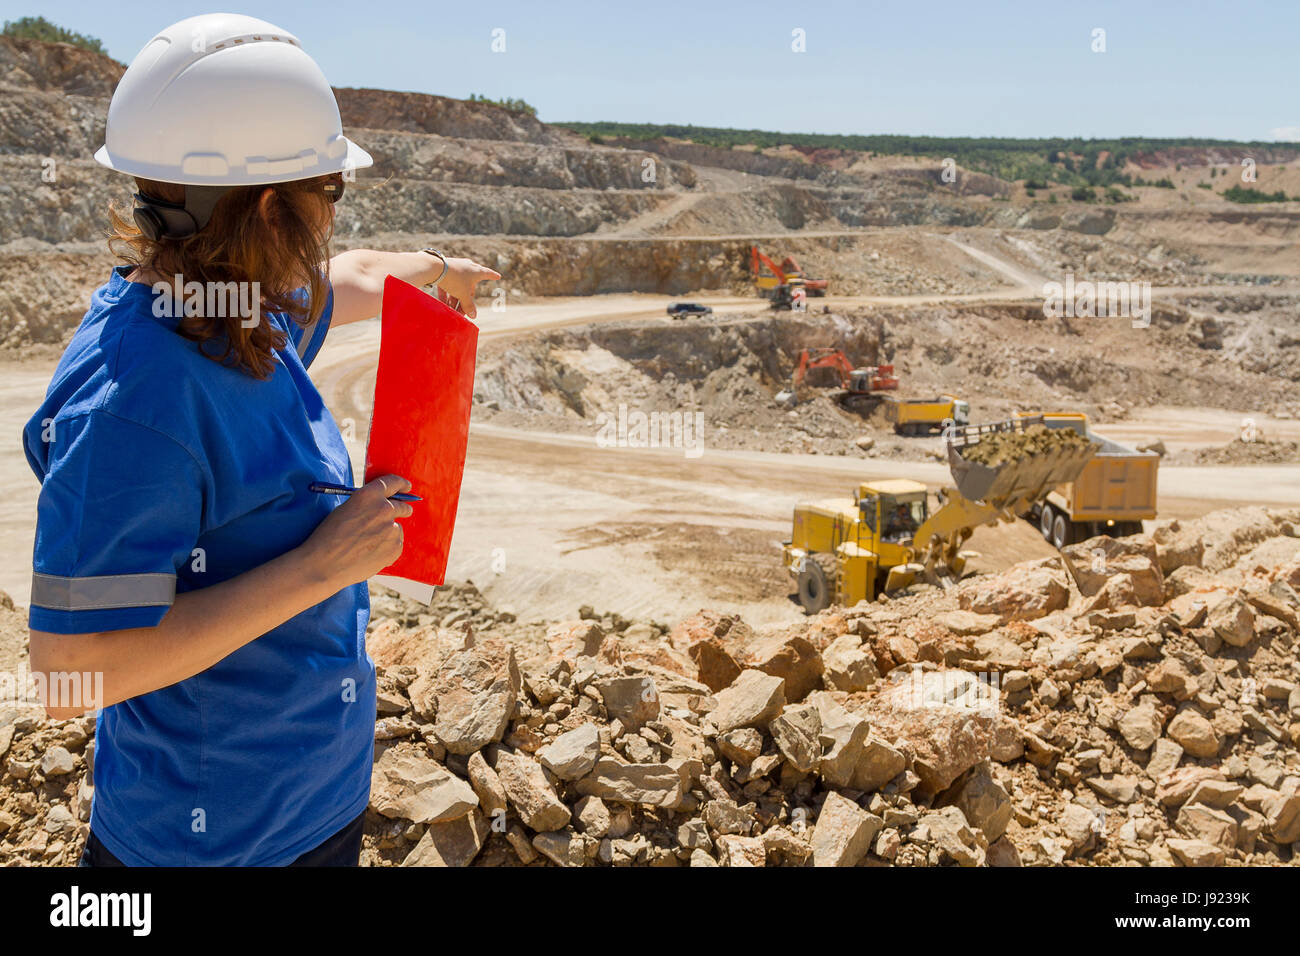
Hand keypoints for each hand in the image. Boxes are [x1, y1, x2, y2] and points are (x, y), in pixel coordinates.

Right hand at [299, 474, 412, 588]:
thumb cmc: (329, 537)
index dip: (401, 484)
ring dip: (387, 533)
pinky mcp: (395, 547)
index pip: (393, 482)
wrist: (325, 565)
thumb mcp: (345, 509)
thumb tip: (380, 505)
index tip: (406, 487)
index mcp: (369, 495)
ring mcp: (392, 529)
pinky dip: (387, 548)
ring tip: (366, 544)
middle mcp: (384, 509)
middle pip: (402, 506)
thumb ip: (366, 504)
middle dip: (402, 509)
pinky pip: (396, 544)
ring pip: (396, 528)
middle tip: (400, 513)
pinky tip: (369, 554)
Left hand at [435, 257, 499, 318]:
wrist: (435, 268)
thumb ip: (468, 305)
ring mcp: (456, 268)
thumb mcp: (463, 295)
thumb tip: (474, 316)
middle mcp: (467, 268)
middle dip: (466, 301)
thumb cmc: (455, 279)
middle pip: (470, 287)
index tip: (498, 276)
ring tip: (452, 311)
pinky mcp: (445, 270)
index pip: (488, 273)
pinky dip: (447, 294)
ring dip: (456, 300)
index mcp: (476, 271)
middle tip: (464, 313)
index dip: (493, 276)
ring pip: (458, 287)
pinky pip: (448, 284)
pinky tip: (443, 304)